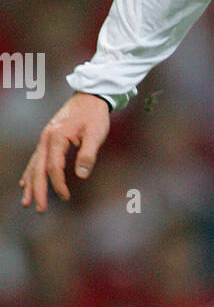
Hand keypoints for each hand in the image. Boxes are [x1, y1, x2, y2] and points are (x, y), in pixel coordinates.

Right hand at [19, 92, 110, 211]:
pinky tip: (25, 182)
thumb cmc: (94, 115)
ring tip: (26, 202)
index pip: (54, 167)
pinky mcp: (48, 139)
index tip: (65, 197)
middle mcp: (46, 139)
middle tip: (38, 209)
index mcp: (56, 138)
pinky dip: (30, 172)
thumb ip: (88, 154)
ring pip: (34, 165)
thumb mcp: (96, 134)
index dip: (59, 184)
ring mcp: (45, 139)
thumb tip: (82, 175)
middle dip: (37, 190)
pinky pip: (36, 159)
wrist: (90, 97)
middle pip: (38, 169)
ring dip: (30, 185)